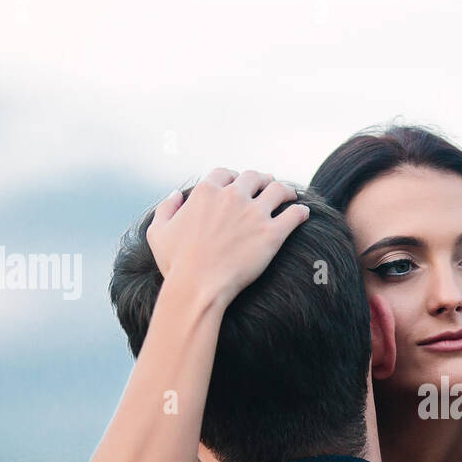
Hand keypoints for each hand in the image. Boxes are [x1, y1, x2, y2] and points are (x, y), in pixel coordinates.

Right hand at [147, 167, 309, 307]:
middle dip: (261, 179)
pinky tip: (303, 214)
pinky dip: (300, 211)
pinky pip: (294, 214)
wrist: (198, 288)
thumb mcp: (158, 232)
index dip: (233, 177)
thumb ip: (166, 208)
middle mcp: (232, 196)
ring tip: (290, 197)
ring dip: (285, 190)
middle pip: (253, 177)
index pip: (224, 174)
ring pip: (278, 189)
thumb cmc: (176, 265)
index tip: (238, 184)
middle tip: (268, 185)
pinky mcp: (272, 233)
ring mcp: (254, 214)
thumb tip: (176, 194)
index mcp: (206, 192)